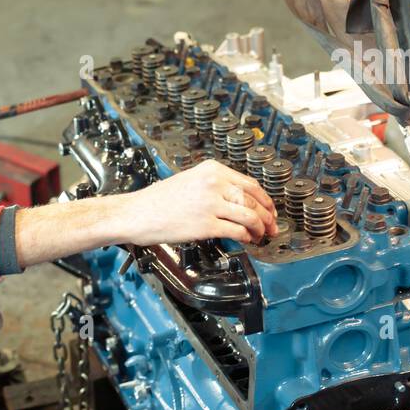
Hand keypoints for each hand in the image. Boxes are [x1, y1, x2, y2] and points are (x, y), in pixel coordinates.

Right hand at [117, 160, 278, 245]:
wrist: (136, 213)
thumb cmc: (157, 201)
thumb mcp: (189, 181)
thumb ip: (214, 186)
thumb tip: (239, 201)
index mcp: (211, 170)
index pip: (250, 184)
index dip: (265, 200)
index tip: (270, 210)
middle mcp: (214, 183)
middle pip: (254, 199)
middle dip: (268, 216)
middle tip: (272, 226)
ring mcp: (210, 204)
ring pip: (250, 215)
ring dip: (261, 228)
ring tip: (261, 236)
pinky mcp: (206, 225)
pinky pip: (237, 231)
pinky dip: (247, 237)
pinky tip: (247, 240)